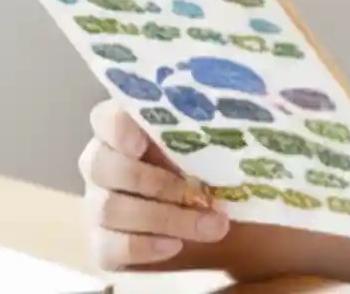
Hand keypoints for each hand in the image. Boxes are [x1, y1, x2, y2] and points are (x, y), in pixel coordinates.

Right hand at [78, 100, 230, 269]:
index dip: (116, 127)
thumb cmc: (220, 172)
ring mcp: (100, 204)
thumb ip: (219, 126)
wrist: (225, 222)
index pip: (105, 118)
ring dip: (163, 217)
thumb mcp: (223, 146)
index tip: (141, 141)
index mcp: (128, 130)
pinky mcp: (106, 242)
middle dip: (149, 180)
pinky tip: (176, 245)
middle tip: (192, 191)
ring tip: (210, 225)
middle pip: (99, 164)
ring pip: (109, 208)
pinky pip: (111, 246)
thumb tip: (250, 103)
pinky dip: (144, 246)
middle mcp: (105, 164)